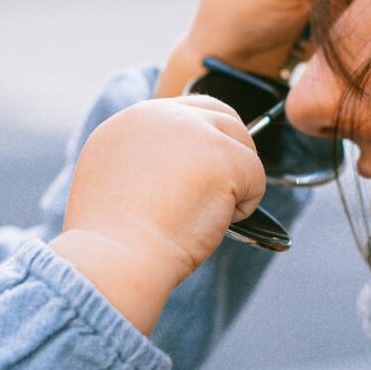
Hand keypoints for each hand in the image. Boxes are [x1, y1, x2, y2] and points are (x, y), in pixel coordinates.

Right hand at [48, 95, 265, 333]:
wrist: (115, 257)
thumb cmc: (114, 239)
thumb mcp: (116, 182)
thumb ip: (146, 161)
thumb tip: (185, 168)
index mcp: (132, 120)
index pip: (187, 112)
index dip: (204, 145)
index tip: (203, 176)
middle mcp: (163, 114)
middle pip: (222, 117)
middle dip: (231, 155)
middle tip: (223, 194)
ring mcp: (195, 131)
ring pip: (242, 146)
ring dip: (236, 183)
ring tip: (207, 217)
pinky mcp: (223, 155)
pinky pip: (256, 177)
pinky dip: (245, 207)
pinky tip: (215, 224)